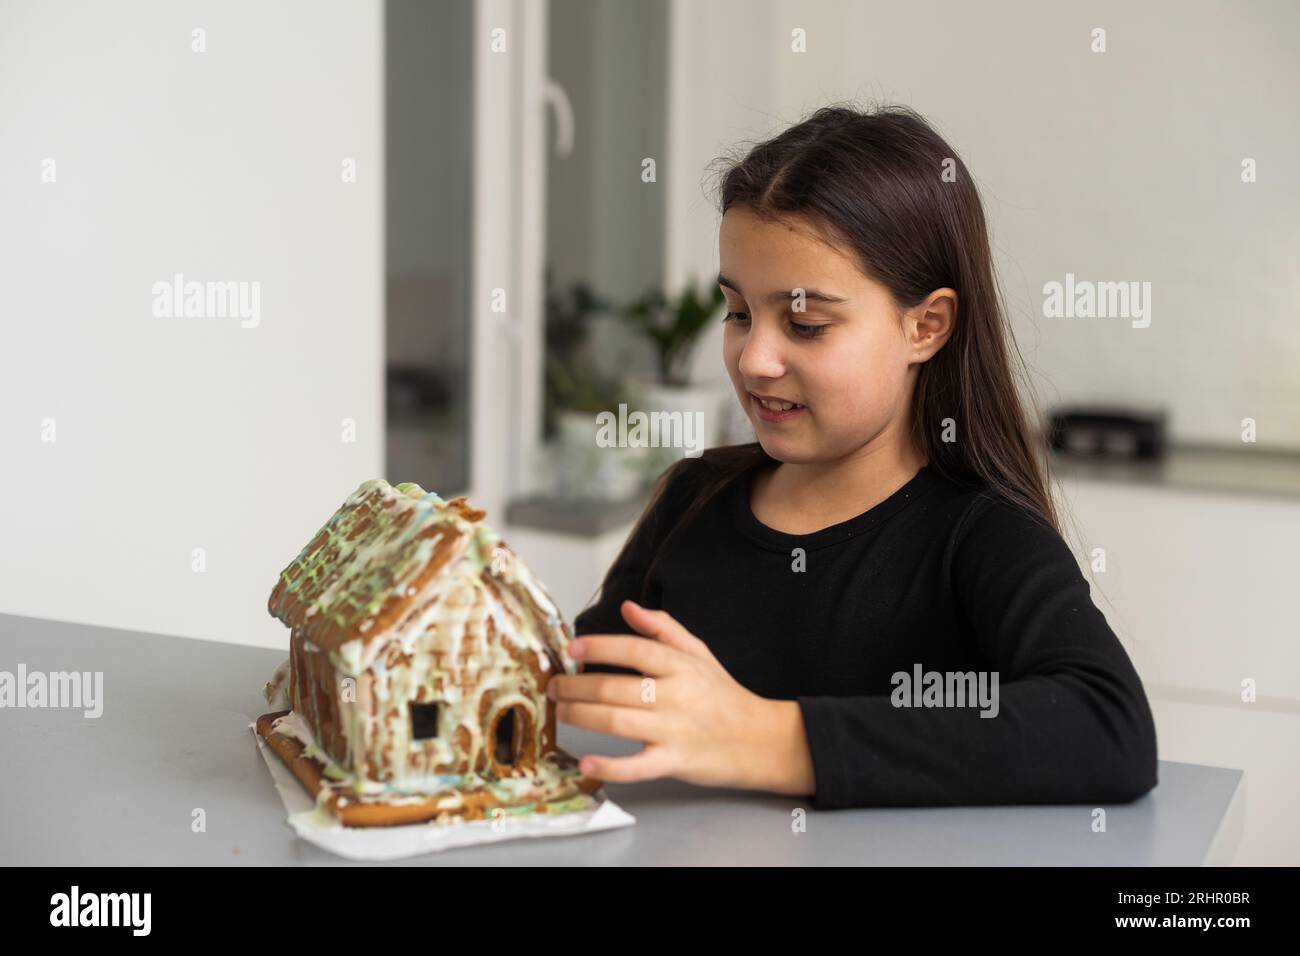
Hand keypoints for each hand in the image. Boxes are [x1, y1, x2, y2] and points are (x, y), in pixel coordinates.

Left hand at [548, 600, 812, 793]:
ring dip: (581, 716)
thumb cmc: (723, 695)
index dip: (600, 647)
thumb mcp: (699, 653)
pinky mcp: (674, 762)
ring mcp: (673, 730)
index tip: (573, 649)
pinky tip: (586, 763)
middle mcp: (675, 695)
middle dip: (576, 687)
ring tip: (561, 712)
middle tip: (554, 687)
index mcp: (680, 666)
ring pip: (616, 721)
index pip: (634, 650)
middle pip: (614, 688)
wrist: (759, 739)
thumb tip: (629, 607)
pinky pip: (637, 766)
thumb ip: (663, 629)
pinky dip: (610, 767)